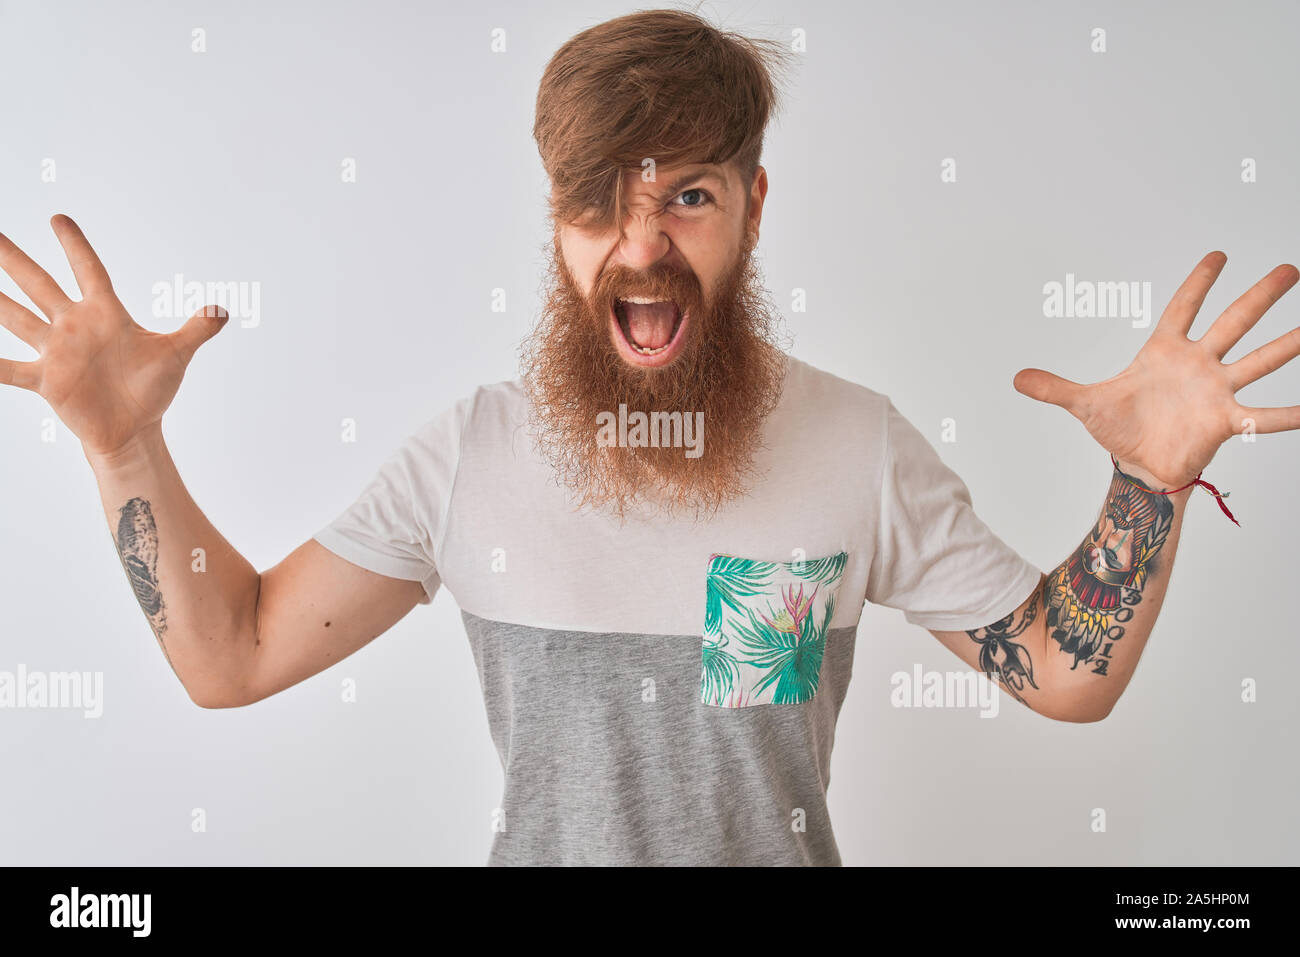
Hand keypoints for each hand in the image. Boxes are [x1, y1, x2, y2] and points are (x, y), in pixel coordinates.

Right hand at [0, 215, 226, 460]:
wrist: (133, 429)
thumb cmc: (153, 389)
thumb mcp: (176, 355)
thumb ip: (197, 330)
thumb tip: (224, 310)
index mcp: (106, 314)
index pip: (89, 271)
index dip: (75, 246)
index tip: (58, 218)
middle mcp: (74, 326)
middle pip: (39, 285)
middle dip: (14, 259)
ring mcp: (56, 352)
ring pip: (16, 318)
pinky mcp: (46, 380)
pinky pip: (9, 369)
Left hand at [1013, 251, 1299, 489]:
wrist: (1138, 467)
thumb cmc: (1119, 430)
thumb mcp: (1083, 405)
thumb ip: (1053, 388)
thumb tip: (1015, 378)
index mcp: (1164, 353)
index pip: (1183, 309)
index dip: (1198, 283)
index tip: (1218, 255)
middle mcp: (1199, 366)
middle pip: (1234, 323)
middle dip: (1260, 297)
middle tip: (1290, 270)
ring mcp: (1217, 391)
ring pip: (1258, 360)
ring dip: (1288, 343)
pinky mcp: (1226, 422)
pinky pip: (1265, 416)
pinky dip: (1289, 414)